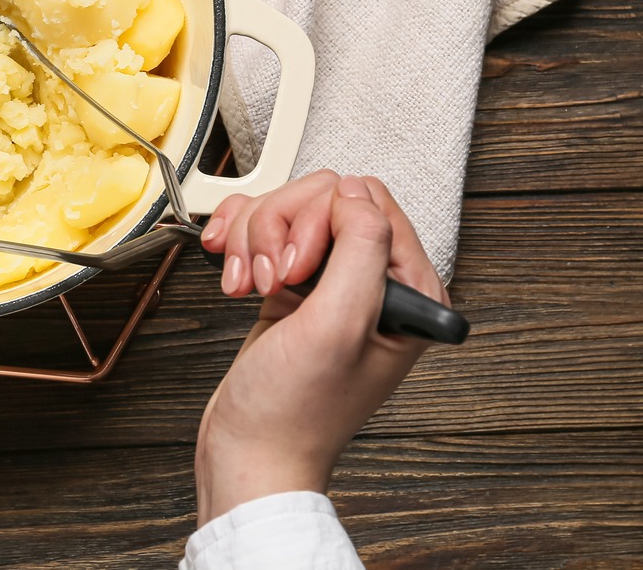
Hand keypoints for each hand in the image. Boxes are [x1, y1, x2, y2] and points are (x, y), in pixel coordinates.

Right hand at [192, 172, 449, 525]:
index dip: (320, 222)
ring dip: (254, 241)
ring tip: (248, 287)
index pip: (368, 201)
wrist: (250, 450)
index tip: (296, 268)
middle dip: (280, 231)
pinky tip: (233, 273)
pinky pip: (264, 231)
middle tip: (272, 282)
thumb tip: (354, 191)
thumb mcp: (337, 325)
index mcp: (409, 290)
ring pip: (287, 211)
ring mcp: (331, 283)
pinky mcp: (294, 286)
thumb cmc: (295, 411)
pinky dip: (239, 244)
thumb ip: (360, 248)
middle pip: (322, 200)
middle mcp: (375, 282)